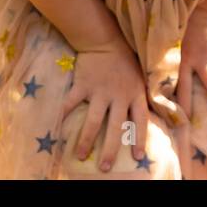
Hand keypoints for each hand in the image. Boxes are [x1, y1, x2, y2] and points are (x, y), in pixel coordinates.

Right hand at [57, 39, 150, 171]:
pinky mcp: (83, 85)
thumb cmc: (125, 61)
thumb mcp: (140, 78)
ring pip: (93, 121)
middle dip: (111, 149)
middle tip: (106, 167)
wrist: (105, 39)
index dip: (139, 139)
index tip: (138, 157)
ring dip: (86, 140)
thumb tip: (147, 118)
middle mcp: (119, 95)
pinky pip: (72, 103)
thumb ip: (140, 97)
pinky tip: (58, 128)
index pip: (141, 121)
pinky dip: (64, 115)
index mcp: (136, 93)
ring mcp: (100, 91)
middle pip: (116, 127)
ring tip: (81, 156)